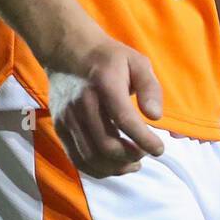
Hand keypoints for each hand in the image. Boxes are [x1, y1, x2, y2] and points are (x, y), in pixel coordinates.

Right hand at [46, 36, 165, 177]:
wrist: (67, 50)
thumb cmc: (108, 58)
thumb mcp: (137, 62)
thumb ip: (150, 87)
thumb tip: (156, 116)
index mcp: (105, 84)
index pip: (125, 120)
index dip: (145, 140)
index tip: (159, 149)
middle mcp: (83, 103)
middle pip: (106, 145)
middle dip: (130, 156)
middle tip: (144, 154)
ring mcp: (67, 117)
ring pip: (91, 156)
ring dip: (115, 168)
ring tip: (132, 164)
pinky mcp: (59, 127)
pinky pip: (76, 158)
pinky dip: (97, 169)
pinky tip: (113, 166)